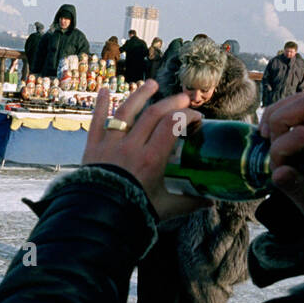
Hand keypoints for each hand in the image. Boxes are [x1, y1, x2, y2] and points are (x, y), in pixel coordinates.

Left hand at [80, 81, 211, 220]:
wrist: (96, 219)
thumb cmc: (133, 213)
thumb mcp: (165, 208)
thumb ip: (189, 203)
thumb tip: (211, 202)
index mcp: (152, 158)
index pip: (173, 125)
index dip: (187, 116)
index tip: (196, 118)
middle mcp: (132, 146)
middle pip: (154, 114)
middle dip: (172, 102)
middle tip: (184, 98)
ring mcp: (111, 144)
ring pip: (126, 111)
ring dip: (141, 95)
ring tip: (152, 84)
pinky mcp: (92, 147)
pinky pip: (96, 121)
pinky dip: (101, 105)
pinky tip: (104, 90)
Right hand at [259, 93, 303, 225]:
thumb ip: (297, 189)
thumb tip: (278, 172)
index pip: (303, 135)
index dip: (280, 151)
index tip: (278, 171)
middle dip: (278, 123)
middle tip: (271, 145)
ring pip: (299, 100)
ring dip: (275, 114)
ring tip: (266, 136)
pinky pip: (295, 105)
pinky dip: (276, 114)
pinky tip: (270, 134)